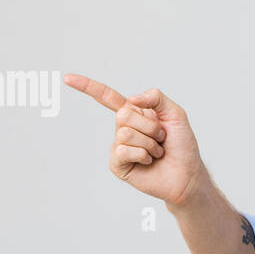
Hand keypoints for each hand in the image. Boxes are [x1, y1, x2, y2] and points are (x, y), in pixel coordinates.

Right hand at [63, 74, 205, 205]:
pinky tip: (148, 162)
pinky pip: (122, 151)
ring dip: (149, 143)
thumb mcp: (176, 114)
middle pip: (123, 115)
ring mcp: (119, 146)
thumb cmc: (182, 145)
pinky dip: (141, 155)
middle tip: (161, 138)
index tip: (67, 78)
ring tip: (157, 151)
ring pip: (125, 133)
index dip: (88, 87)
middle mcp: (123, 128)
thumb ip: (157, 98)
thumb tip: (131, 99)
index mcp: (134, 113)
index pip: (107, 97)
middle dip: (150, 126)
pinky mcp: (118, 164)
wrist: (187, 174)